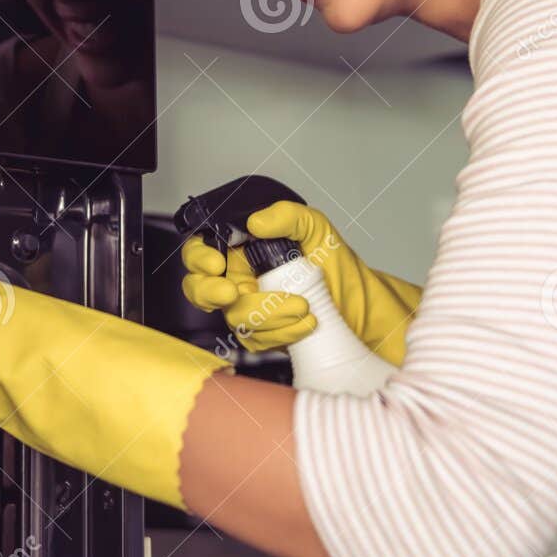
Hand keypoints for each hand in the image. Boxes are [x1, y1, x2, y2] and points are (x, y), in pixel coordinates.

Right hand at [180, 201, 421, 363]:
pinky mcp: (261, 335)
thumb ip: (287, 216)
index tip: (216, 265)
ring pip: (233, 317)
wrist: (357, 302)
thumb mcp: (315, 228)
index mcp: (240, 248)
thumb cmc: (332, 262)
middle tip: (232, 293)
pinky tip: (306, 323)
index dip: (199, 258)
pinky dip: (282, 332)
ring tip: (302, 304)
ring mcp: (247, 308)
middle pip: (200, 289)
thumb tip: (256, 222)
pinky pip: (257, 339)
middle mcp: (238, 278)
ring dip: (266, 313)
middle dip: (209, 292)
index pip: (201, 250)